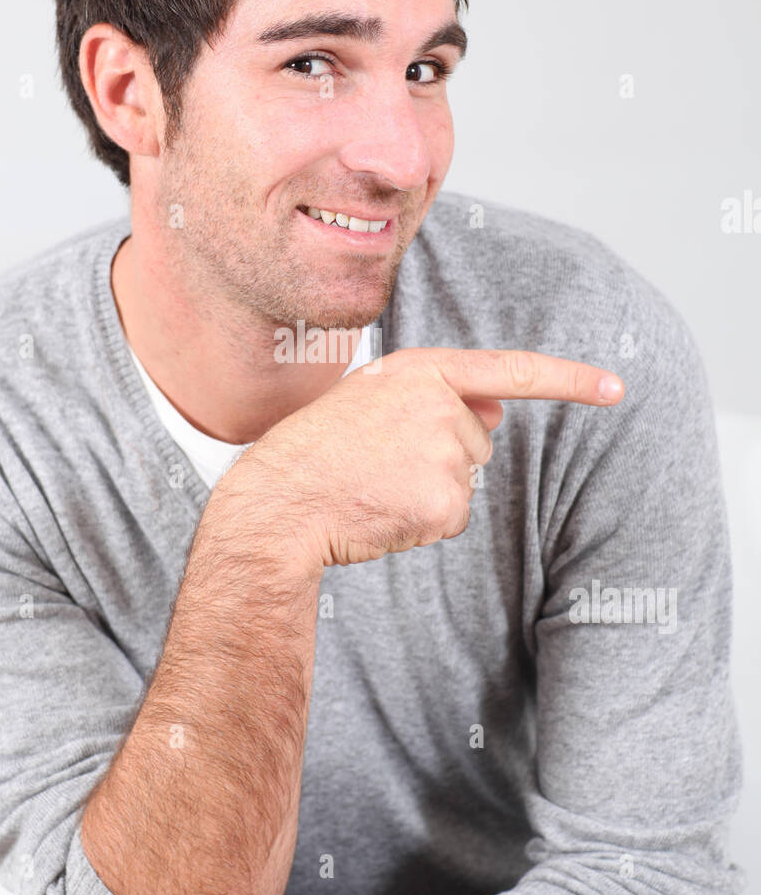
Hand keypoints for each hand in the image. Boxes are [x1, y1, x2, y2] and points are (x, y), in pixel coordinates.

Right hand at [222, 347, 623, 568]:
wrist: (278, 502)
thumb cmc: (315, 449)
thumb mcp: (370, 399)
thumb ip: (435, 398)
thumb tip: (496, 414)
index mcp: (421, 371)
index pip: (512, 371)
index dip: (570, 379)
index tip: (615, 388)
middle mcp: (441, 407)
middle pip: (477, 441)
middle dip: (440, 455)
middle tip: (377, 462)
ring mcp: (444, 455)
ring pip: (465, 481)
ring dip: (429, 490)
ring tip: (373, 485)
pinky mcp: (443, 503)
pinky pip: (452, 517)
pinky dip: (423, 522)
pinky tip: (381, 511)